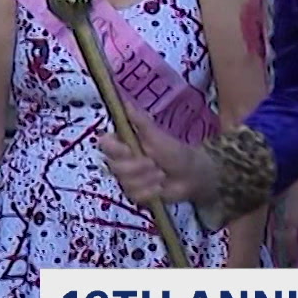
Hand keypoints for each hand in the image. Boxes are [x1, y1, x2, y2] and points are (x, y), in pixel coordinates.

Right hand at [98, 107, 216, 206]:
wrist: (192, 175)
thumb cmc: (175, 151)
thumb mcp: (157, 135)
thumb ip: (140, 120)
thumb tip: (124, 102)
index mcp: (125, 144)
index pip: (105, 143)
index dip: (115, 149)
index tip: (130, 150)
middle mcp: (121, 162)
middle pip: (114, 166)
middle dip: (139, 166)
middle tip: (155, 163)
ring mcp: (127, 180)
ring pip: (126, 182)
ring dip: (149, 178)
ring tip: (162, 174)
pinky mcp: (135, 195)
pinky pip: (135, 195)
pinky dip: (151, 191)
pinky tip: (161, 187)